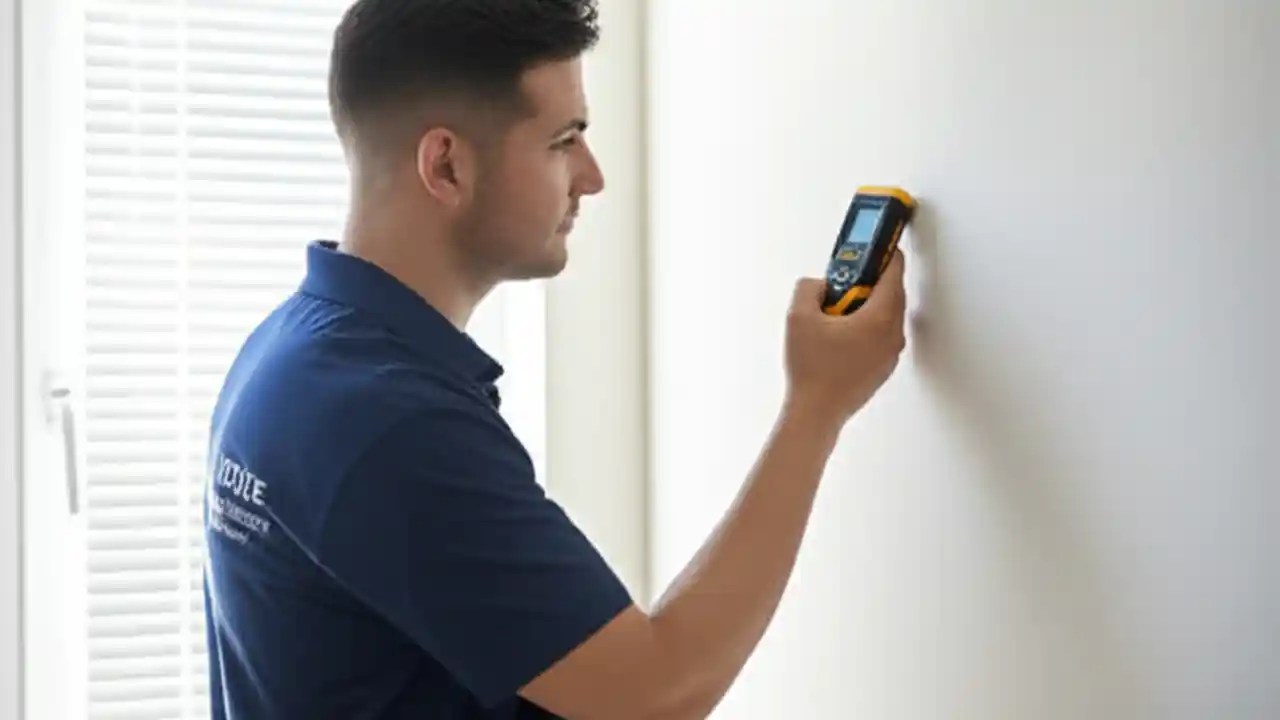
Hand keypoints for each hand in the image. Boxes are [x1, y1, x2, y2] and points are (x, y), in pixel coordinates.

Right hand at [783, 251, 907, 426]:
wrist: (816, 412)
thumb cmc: (811, 370)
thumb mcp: (798, 316)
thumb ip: (809, 287)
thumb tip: (820, 283)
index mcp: (880, 318)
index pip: (893, 272)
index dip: (883, 253)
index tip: (877, 243)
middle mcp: (892, 335)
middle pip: (891, 293)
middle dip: (869, 281)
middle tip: (846, 277)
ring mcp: (890, 353)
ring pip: (886, 315)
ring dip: (866, 305)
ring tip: (835, 310)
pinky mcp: (883, 367)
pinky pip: (880, 335)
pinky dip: (865, 326)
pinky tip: (838, 333)